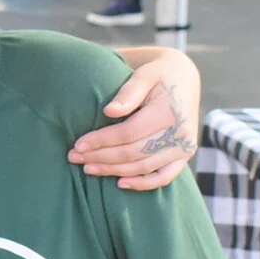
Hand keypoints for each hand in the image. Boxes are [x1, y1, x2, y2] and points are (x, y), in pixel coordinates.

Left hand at [71, 46, 202, 190]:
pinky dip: (144, 184)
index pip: (129, 133)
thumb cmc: (158, 74)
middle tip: (74, 158)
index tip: (78, 144)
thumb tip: (109, 112)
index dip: (102, 141)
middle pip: (134, 153)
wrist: (184, 78)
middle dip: (101, 157)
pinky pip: (165, 177)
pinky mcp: (185, 155)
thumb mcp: (144, 75)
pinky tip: (120, 183)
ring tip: (88, 168)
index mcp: (169, 112)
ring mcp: (184, 147)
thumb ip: (128, 93)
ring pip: (144, 167)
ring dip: (114, 171)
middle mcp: (180, 133)